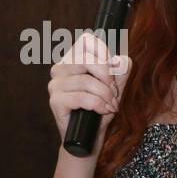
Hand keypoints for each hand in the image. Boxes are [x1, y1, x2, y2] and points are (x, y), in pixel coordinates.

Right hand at [48, 32, 132, 155]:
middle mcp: (60, 68)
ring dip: (105, 94)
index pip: (87, 40)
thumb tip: (119, 61)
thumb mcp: (116, 86)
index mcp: (73, 59)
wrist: (89, 138)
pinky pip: (81, 97)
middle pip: (87, 59)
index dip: (104, 51)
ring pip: (86, 81)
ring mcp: (55, 85)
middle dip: (107, 77)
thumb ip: (121, 69)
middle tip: (114, 92)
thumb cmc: (101, 108)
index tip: (113, 69)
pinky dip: (97, 104)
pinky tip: (103, 110)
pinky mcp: (55, 101)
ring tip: (111, 105)